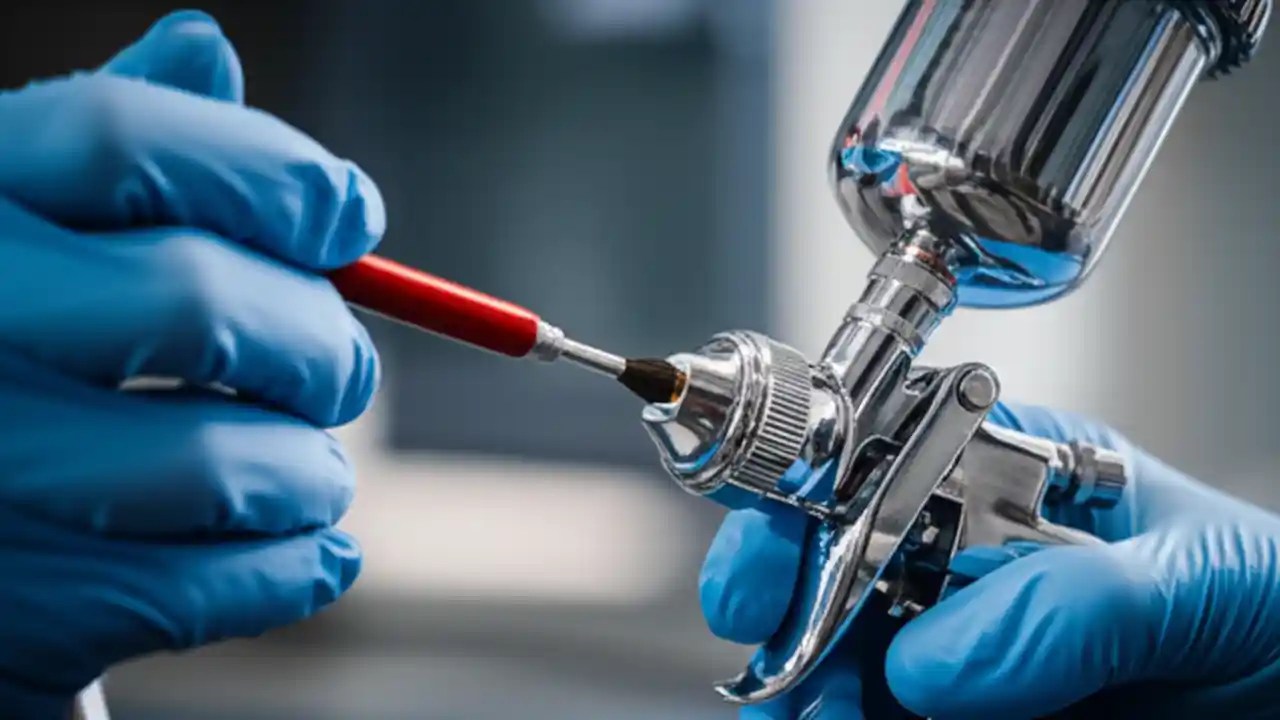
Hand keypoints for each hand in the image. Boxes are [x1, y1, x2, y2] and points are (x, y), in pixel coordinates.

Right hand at [0, 12, 381, 715]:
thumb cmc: (16, 351)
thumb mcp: (33, 223)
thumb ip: (121, 148)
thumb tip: (205, 48)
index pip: (125, 138)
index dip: (271, 170)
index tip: (353, 213)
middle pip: (193, 303)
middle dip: (320, 342)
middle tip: (346, 371)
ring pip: (216, 464)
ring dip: (314, 472)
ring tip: (319, 471)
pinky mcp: (19, 604)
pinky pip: (210, 585)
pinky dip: (297, 567)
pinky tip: (310, 547)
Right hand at [700, 403, 1279, 718]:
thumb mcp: (1197, 578)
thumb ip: (1070, 605)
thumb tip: (936, 657)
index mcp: (1015, 475)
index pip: (881, 460)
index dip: (806, 500)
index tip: (771, 565)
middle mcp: (973, 560)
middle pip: (837, 567)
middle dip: (793, 609)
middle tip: (779, 659)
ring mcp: (972, 651)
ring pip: (849, 662)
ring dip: (819, 691)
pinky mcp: (982, 719)